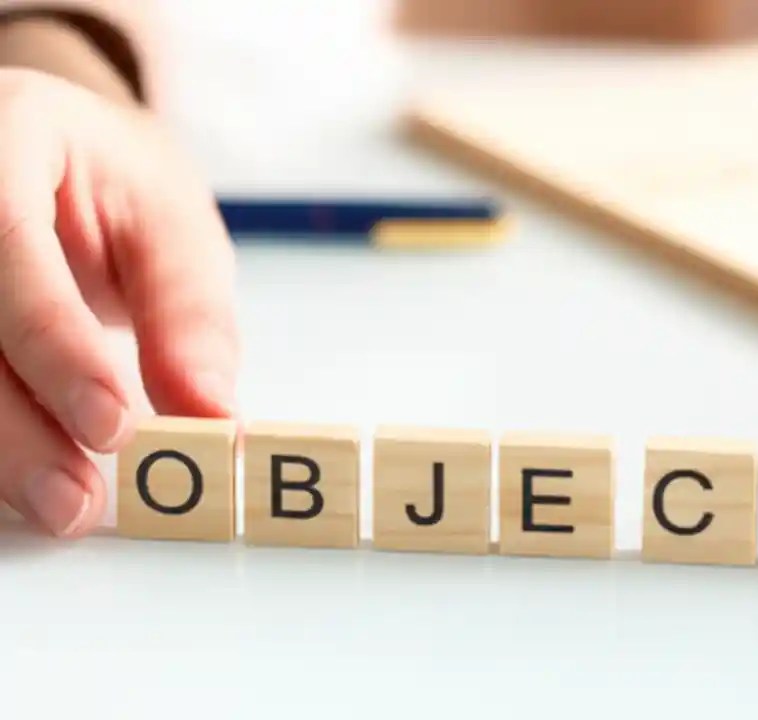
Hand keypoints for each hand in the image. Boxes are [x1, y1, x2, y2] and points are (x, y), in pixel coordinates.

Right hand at [0, 68, 236, 537]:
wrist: (55, 150)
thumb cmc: (119, 182)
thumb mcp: (176, 229)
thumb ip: (189, 318)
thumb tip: (213, 420)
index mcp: (7, 133)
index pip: (7, 244)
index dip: (54, 344)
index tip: (112, 424)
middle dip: (14, 426)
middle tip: (77, 502)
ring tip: (60, 505)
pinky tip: (22, 479)